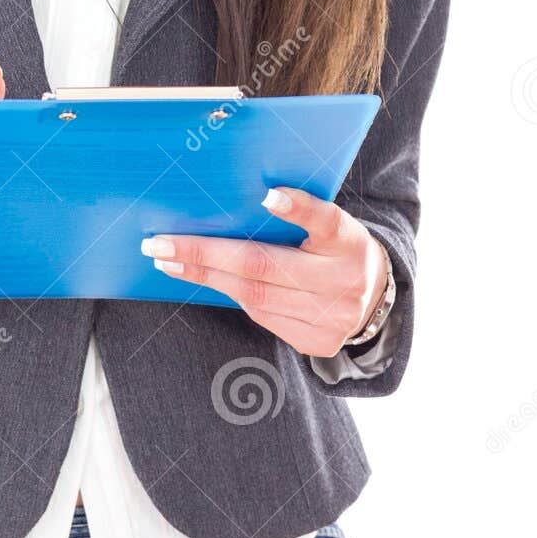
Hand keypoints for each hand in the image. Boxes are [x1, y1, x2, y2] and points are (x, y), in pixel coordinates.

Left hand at [140, 186, 389, 356]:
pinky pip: (262, 316)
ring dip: (205, 277)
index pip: (325, 221)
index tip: (267, 195)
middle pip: (267, 266)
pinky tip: (205, 280)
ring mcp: (332, 317)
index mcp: (349, 240)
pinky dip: (231, 294)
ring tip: (169, 261)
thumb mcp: (331, 223)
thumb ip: (298, 214)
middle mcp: (345, 280)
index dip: (298, 208)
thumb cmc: (337, 246)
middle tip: (160, 244)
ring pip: (256, 296)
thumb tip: (240, 200)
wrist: (376, 297)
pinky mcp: (318, 341)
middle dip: (206, 254)